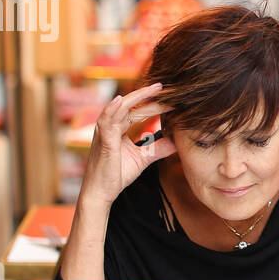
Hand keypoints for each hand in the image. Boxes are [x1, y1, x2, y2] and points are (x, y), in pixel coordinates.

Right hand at [80, 82, 174, 208]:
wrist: (101, 193)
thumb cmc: (117, 174)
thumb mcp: (143, 158)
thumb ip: (158, 148)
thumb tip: (177, 142)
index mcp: (118, 129)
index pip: (137, 111)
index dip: (152, 103)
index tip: (168, 96)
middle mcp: (110, 127)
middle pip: (131, 106)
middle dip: (147, 96)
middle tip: (164, 86)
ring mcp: (105, 132)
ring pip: (120, 108)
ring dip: (136, 97)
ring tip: (153, 89)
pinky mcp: (103, 142)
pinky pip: (106, 122)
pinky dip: (112, 109)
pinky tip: (121, 100)